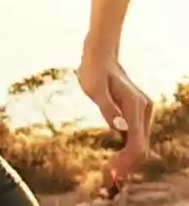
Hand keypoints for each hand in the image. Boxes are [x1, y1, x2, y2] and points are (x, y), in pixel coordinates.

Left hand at [78, 50, 152, 192]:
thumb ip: (107, 108)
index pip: (136, 143)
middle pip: (141, 147)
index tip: (112, 174)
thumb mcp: (94, 88)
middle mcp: (144, 111)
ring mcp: (143, 111)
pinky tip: (116, 161)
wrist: (100, 55)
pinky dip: (128, 151)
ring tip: (111, 176)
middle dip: (128, 166)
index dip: (126, 161)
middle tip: (110, 182)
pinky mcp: (137, 112)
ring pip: (140, 143)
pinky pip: (136, 136)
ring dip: (129, 161)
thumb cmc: (93, 70)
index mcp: (135, 107)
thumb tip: (120, 129)